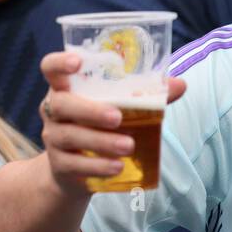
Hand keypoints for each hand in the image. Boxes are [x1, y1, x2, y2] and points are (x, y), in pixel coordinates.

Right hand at [38, 51, 186, 194]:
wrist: (75, 169)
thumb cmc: (101, 125)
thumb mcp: (119, 107)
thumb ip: (147, 95)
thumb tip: (180, 84)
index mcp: (66, 87)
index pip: (50, 68)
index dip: (60, 62)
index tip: (77, 61)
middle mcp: (54, 110)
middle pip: (61, 104)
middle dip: (90, 110)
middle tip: (118, 117)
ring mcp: (52, 137)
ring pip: (70, 136)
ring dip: (101, 141)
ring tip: (129, 146)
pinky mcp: (58, 164)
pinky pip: (74, 164)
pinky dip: (97, 165)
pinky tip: (117, 167)